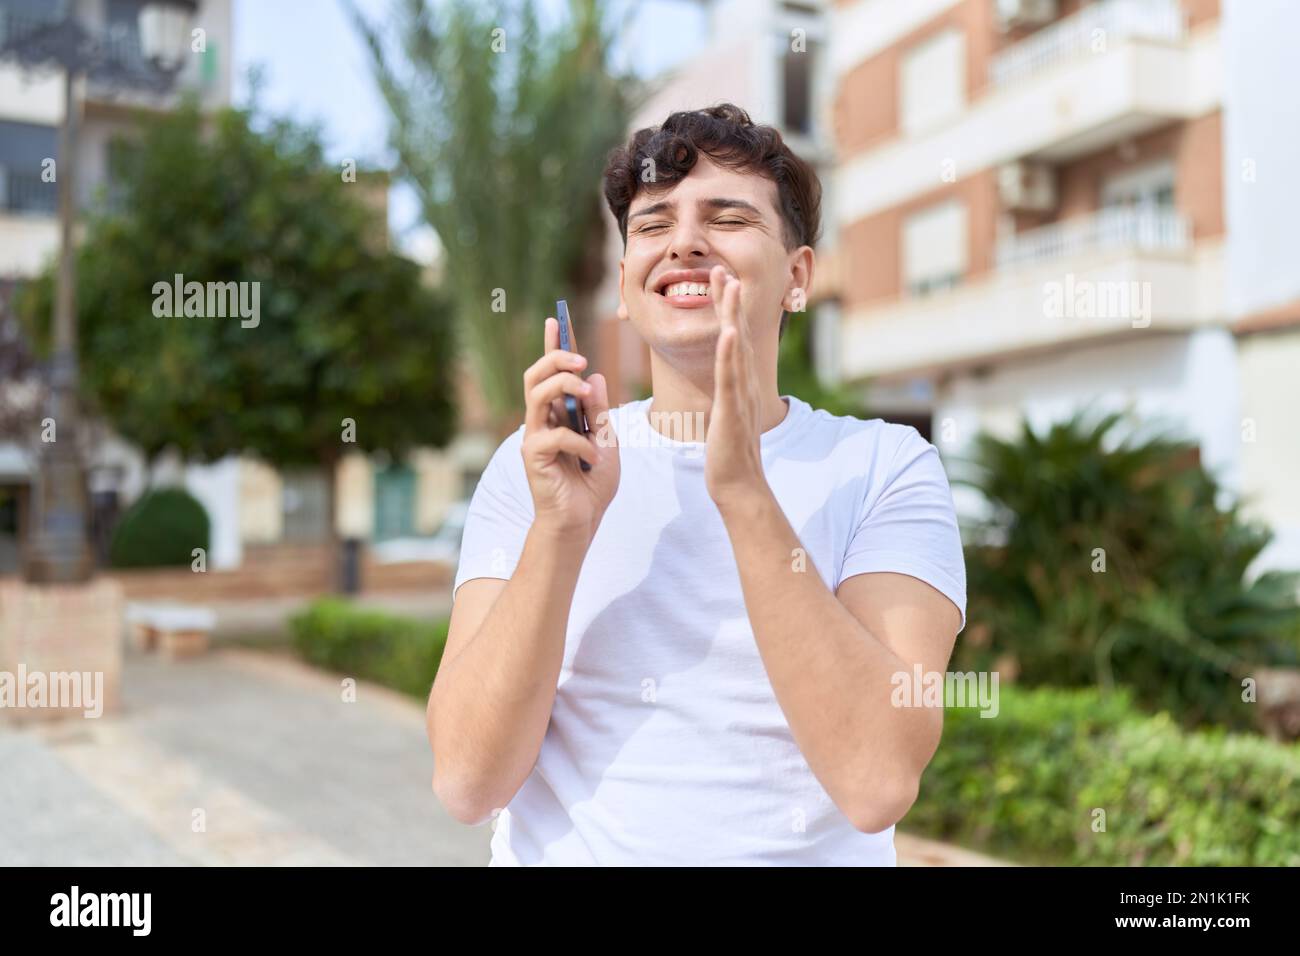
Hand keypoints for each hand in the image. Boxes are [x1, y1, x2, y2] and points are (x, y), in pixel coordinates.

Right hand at [520, 315, 619, 539]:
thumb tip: (594, 376)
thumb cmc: (592, 484)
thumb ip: (599, 411)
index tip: (555, 318)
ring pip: (537, 394)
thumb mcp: (607, 440)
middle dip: (557, 357)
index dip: (552, 344)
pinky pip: (555, 435)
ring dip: (564, 386)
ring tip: (586, 394)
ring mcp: (534, 437)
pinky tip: (592, 460)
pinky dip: (581, 442)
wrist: (582, 521)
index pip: (551, 373)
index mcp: (558, 414)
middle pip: (535, 374)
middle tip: (582, 360)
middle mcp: (541, 421)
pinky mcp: (533, 456)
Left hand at [705, 265, 768, 509]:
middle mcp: (744, 382)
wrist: (739, 484)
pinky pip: (730, 378)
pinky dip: (728, 354)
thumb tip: (723, 375)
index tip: (718, 278)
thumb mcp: (726, 412)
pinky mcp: (732, 410)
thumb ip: (727, 390)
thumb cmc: (729, 452)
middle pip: (735, 332)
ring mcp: (740, 394)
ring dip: (731, 314)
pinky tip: (725, 332)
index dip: (726, 307)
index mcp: (739, 381)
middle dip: (729, 299)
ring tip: (728, 286)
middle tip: (720, 268)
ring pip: (735, 347)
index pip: (731, 336)